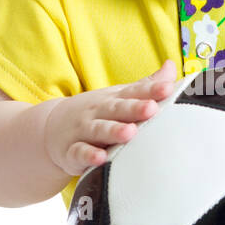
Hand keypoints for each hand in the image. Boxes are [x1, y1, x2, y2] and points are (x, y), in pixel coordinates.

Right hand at [43, 59, 177, 176]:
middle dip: (134, 108)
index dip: (152, 90)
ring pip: (99, 130)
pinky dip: (88, 155)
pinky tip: (100, 158)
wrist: (53, 127)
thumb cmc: (98, 112)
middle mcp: (99, 112)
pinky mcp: (72, 151)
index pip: (135, 92)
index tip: (168, 88)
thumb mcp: (120, 96)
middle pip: (117, 109)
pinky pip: (80, 153)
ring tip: (129, 132)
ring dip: (113, 131)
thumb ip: (146, 86)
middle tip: (151, 108)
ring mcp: (84, 130)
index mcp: (115, 99)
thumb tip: (171, 66)